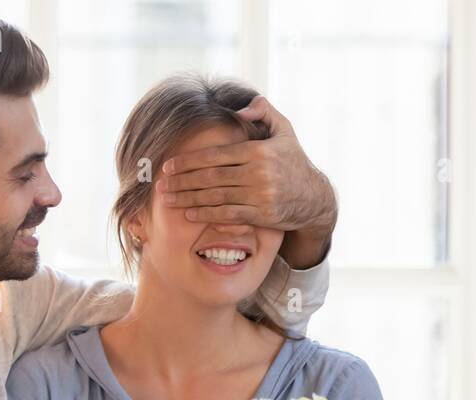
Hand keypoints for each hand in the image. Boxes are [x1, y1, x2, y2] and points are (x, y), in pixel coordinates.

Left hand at [156, 95, 337, 266]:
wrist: (315, 197)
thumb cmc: (294, 160)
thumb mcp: (284, 130)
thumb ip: (263, 111)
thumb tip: (240, 108)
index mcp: (258, 151)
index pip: (216, 156)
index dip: (189, 162)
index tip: (169, 166)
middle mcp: (258, 173)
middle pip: (211, 178)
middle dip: (182, 182)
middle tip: (160, 185)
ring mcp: (259, 196)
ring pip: (216, 198)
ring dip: (188, 199)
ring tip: (167, 200)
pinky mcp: (261, 215)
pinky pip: (228, 215)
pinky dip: (206, 215)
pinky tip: (189, 213)